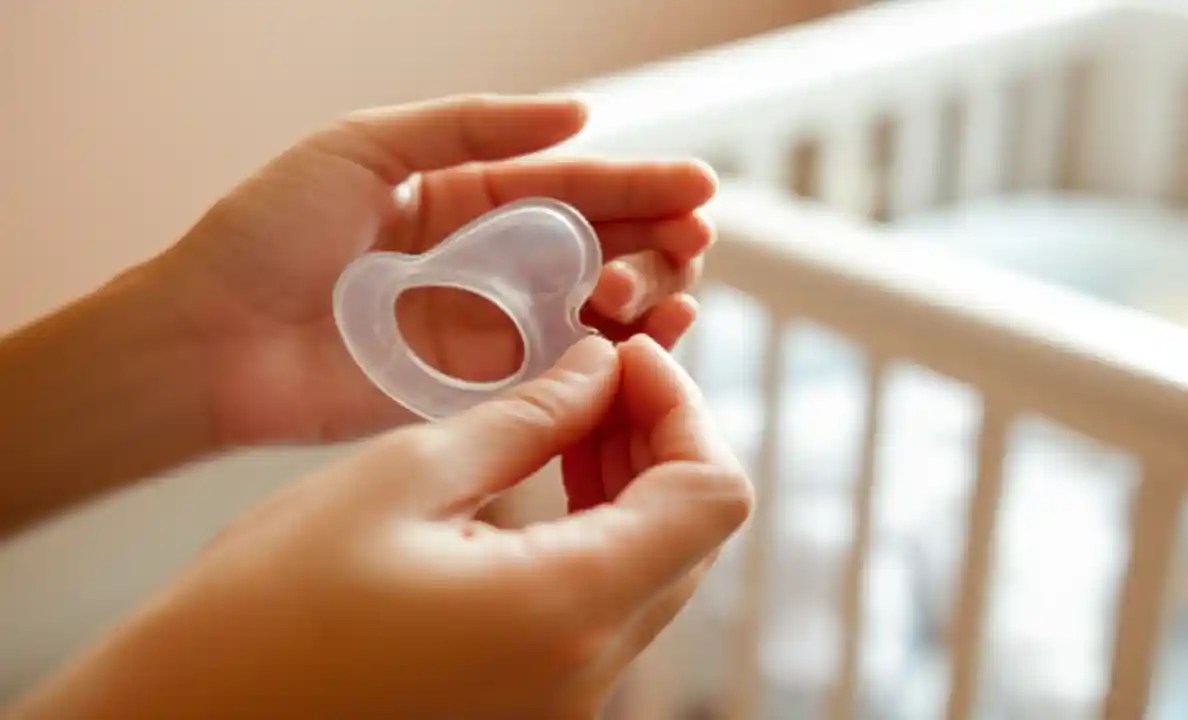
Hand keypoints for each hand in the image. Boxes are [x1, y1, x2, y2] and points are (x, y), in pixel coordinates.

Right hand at [12, 336, 751, 718]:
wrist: (190, 719)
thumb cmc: (266, 607)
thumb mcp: (401, 478)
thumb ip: (525, 416)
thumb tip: (601, 367)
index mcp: (567, 609)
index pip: (714, 496)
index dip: (684, 409)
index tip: (624, 356)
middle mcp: (588, 671)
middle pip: (695, 532)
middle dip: (661, 437)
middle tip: (595, 372)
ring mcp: (565, 700)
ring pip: (656, 567)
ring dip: (632, 481)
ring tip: (565, 415)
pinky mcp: (532, 704)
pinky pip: (607, 605)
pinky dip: (598, 531)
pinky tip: (543, 479)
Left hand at [156, 95, 715, 445]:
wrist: (209, 341)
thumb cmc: (266, 233)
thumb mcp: (364, 146)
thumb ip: (473, 127)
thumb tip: (580, 113)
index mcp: (466, 194)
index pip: (574, 184)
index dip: (641, 185)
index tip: (699, 188)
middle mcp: (490, 260)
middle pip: (604, 246)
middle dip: (659, 242)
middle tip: (687, 243)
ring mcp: (491, 327)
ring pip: (601, 310)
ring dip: (653, 295)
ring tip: (673, 290)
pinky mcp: (482, 387)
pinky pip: (569, 371)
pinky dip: (621, 357)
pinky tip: (657, 339)